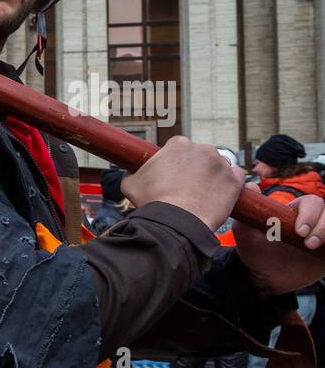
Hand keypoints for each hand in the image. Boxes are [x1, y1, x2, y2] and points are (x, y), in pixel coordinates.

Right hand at [120, 136, 244, 230]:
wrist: (175, 222)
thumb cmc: (152, 202)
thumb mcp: (130, 183)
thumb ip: (132, 173)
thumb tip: (131, 172)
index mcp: (178, 145)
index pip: (178, 147)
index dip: (174, 162)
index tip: (172, 174)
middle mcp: (203, 149)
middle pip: (200, 155)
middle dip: (195, 168)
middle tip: (185, 186)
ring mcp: (221, 164)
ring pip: (218, 166)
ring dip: (212, 175)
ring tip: (202, 194)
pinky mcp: (234, 180)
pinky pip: (237, 177)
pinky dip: (230, 184)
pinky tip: (219, 194)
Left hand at [234, 184, 324, 294]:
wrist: (261, 277)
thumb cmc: (254, 251)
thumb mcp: (246, 230)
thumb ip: (248, 209)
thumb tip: (250, 185)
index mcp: (295, 212)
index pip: (311, 203)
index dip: (309, 213)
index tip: (299, 230)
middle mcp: (312, 222)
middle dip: (321, 225)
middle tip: (307, 242)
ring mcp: (322, 236)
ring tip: (311, 246)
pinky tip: (324, 250)